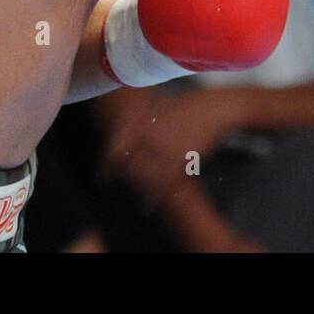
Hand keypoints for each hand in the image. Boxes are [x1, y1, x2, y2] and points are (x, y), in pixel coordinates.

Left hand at [102, 88, 248, 197]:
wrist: (212, 110)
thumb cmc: (183, 108)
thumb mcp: (155, 108)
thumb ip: (135, 124)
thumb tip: (120, 145)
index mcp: (139, 123)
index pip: (115, 150)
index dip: (105, 168)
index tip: (101, 180)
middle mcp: (148, 137)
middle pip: (128, 168)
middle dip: (123, 181)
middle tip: (118, 191)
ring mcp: (163, 149)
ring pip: (143, 178)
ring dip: (138, 190)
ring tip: (135, 199)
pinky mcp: (179, 160)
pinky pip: (161, 184)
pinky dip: (152, 197)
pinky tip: (146, 205)